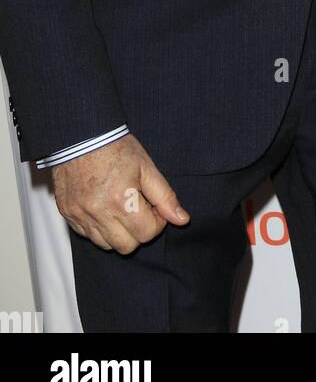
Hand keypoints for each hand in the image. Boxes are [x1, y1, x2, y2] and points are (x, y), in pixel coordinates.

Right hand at [51, 133, 189, 253]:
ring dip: (117, 233)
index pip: (147, 233)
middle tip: (138, 208)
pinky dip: (98, 228)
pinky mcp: (68, 214)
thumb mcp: (146, 167)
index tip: (153, 205)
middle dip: (138, 231)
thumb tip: (182, 220)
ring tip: (120, 207)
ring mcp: (80, 216)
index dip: (156, 221)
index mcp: (121, 201)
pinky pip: (87, 235)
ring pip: (105, 245)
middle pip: (127, 246)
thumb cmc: (115, 147)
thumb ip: (165, 197)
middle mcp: (98, 213)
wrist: (82, 135)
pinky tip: (103, 208)